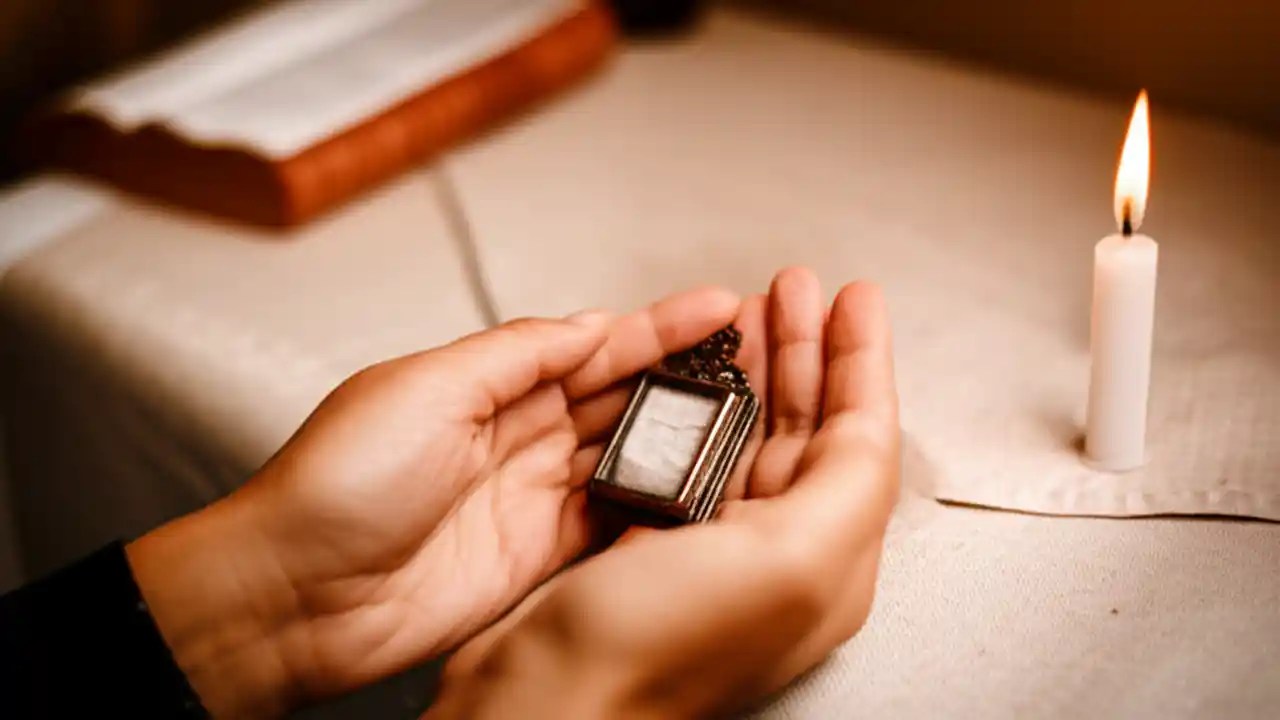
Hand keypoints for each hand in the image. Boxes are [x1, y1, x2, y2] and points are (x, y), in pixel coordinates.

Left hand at [126, 286, 739, 717]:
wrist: (294, 596)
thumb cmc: (331, 487)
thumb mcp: (426, 388)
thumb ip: (514, 355)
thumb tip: (587, 326)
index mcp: (480, 384)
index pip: (588, 347)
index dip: (656, 329)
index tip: (716, 308)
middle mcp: (508, 437)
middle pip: (615, 397)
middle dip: (682, 374)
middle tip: (752, 357)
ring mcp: (524, 499)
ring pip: (621, 455)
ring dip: (678, 435)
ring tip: (743, 416)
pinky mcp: (533, 558)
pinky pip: (608, 522)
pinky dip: (653, 505)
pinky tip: (694, 487)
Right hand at [430, 269, 899, 718]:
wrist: (546, 698)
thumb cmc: (652, 651)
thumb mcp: (788, 559)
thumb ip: (846, 483)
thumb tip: (867, 423)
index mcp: (828, 561)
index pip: (865, 437)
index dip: (863, 360)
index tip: (856, 300)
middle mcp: (779, 556)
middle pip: (811, 427)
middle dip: (808, 349)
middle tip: (799, 290)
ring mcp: (717, 548)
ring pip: (753, 434)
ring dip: (757, 367)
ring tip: (753, 313)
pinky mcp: (659, 542)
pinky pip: (698, 455)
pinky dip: (702, 405)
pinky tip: (693, 379)